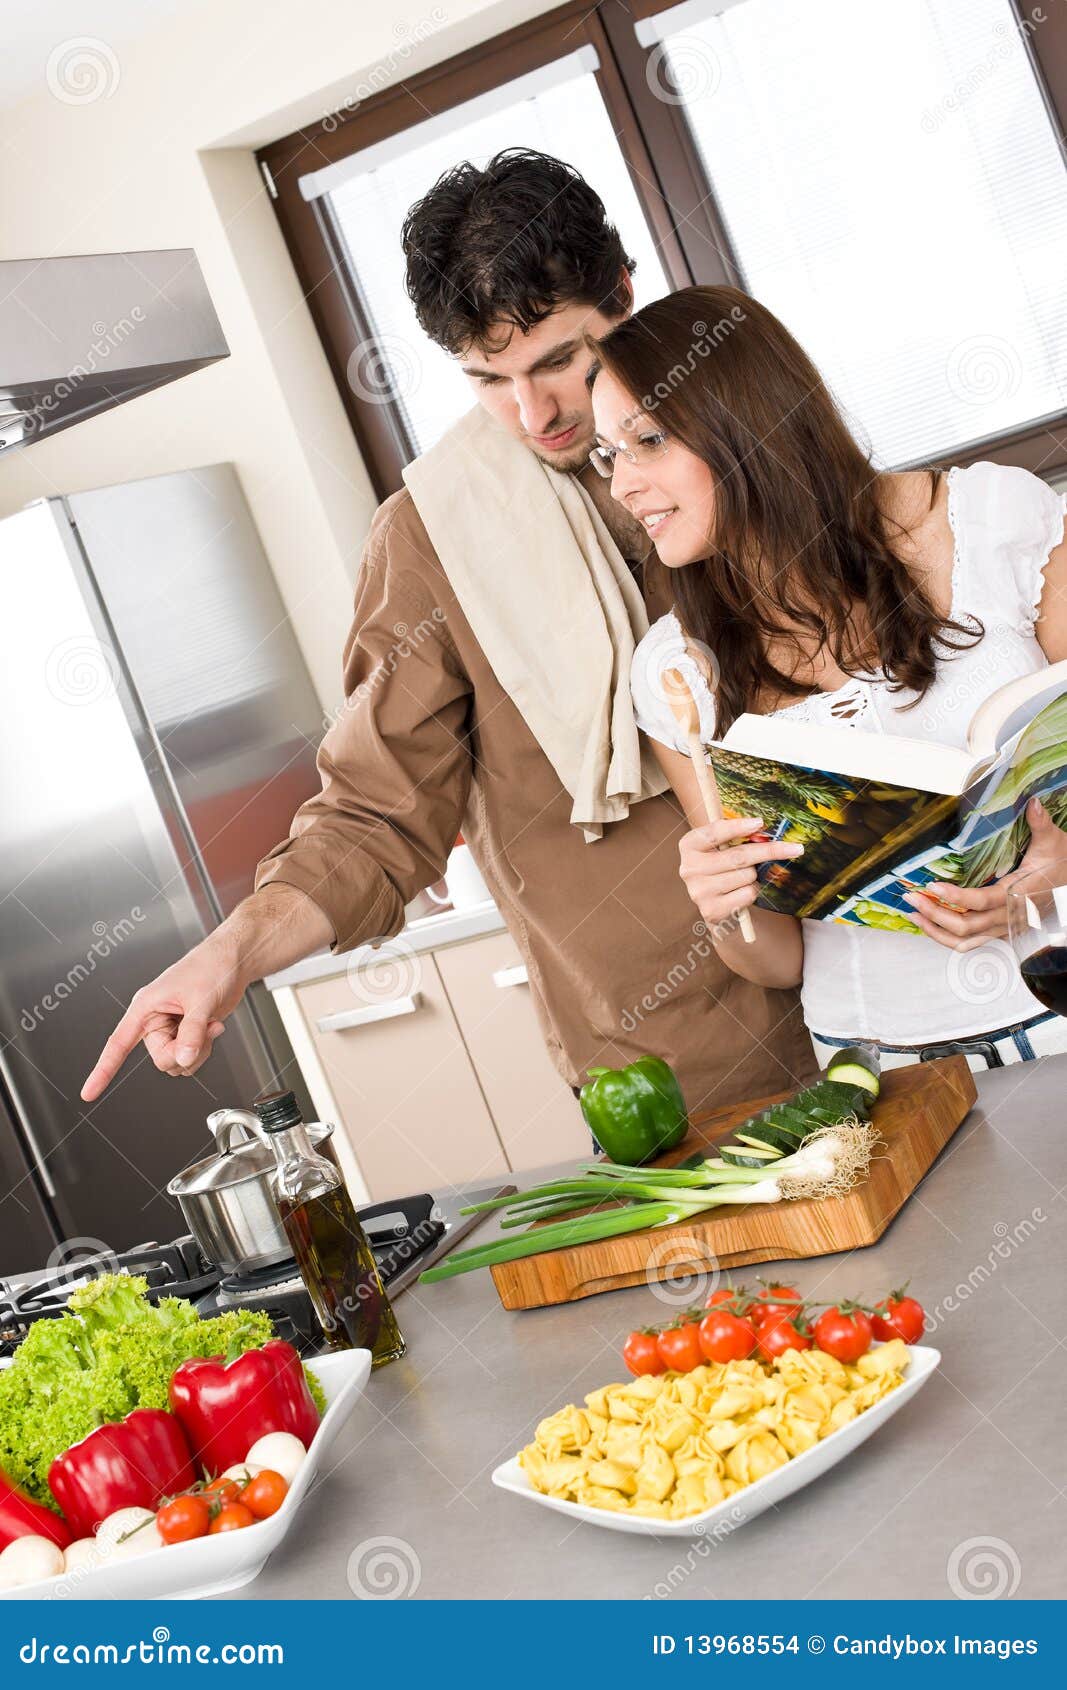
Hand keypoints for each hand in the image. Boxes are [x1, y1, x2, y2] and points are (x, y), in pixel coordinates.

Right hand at [80, 931, 246, 1100]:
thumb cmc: (211, 966)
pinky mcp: (187, 1032)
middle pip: (161, 1058)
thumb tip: (184, 1058)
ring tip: (210, 1025)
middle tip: (202, 1029)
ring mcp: (171, 1027)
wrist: (234, 961)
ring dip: (198, 1051)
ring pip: (177, 1061)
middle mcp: (154, 1019)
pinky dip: (205, 1048)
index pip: (118, 1043)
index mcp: (145, 1006)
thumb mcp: (201, 1000)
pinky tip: (214, 1027)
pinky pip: (190, 1056)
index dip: (102, 1070)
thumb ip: (192, 1032)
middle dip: (185, 1051)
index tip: (88, 1093)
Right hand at [678, 815, 803, 929]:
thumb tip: (760, 826)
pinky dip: (752, 892)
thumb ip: (735, 835)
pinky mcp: (711, 910)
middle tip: (796, 848)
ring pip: (746, 876)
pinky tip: (740, 893)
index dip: (738, 826)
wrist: (714, 903)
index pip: (715, 832)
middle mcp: (689, 868)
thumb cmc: (723, 867)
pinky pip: (747, 894)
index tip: (760, 823)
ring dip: (754, 876)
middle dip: (769, 851)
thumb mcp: (722, 847)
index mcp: (689, 845)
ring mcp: (698, 891)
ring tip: (744, 878)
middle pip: (739, 856)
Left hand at [903, 795, 1066, 949]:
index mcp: (1019, 895)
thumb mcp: (1054, 843)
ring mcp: (1003, 928)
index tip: (933, 887)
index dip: (956, 898)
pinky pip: (970, 942)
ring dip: (936, 930)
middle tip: (912, 898)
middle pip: (966, 926)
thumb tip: (1033, 804)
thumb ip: (1041, 824)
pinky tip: (930, 925)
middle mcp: (1009, 917)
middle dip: (935, 914)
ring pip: (965, 940)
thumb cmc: (1062, 866)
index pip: (982, 902)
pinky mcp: (999, 931)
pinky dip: (946, 937)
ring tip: (913, 915)